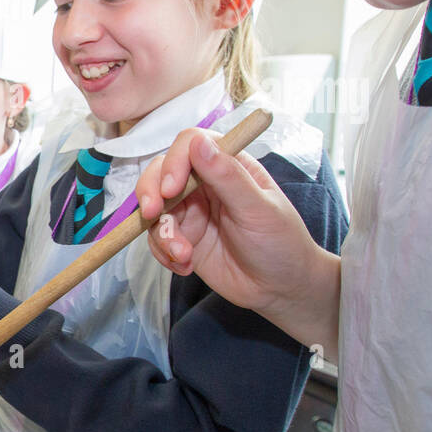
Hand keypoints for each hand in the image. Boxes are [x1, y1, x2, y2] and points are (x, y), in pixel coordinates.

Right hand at [135, 128, 339, 349]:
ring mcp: (191, 212)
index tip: (171, 189)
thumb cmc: (281, 243)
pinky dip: (163, 252)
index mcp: (228, 166)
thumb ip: (228, 176)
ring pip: (155, 210)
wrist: (280, 288)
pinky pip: (156, 238)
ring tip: (183, 255)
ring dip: (162, 233)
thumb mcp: (258, 209)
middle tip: (152, 215)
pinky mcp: (183, 238)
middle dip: (150, 193)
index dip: (174, 162)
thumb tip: (198, 143)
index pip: (189, 146)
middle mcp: (205, 184)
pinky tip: (185, 265)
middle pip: (160, 173)